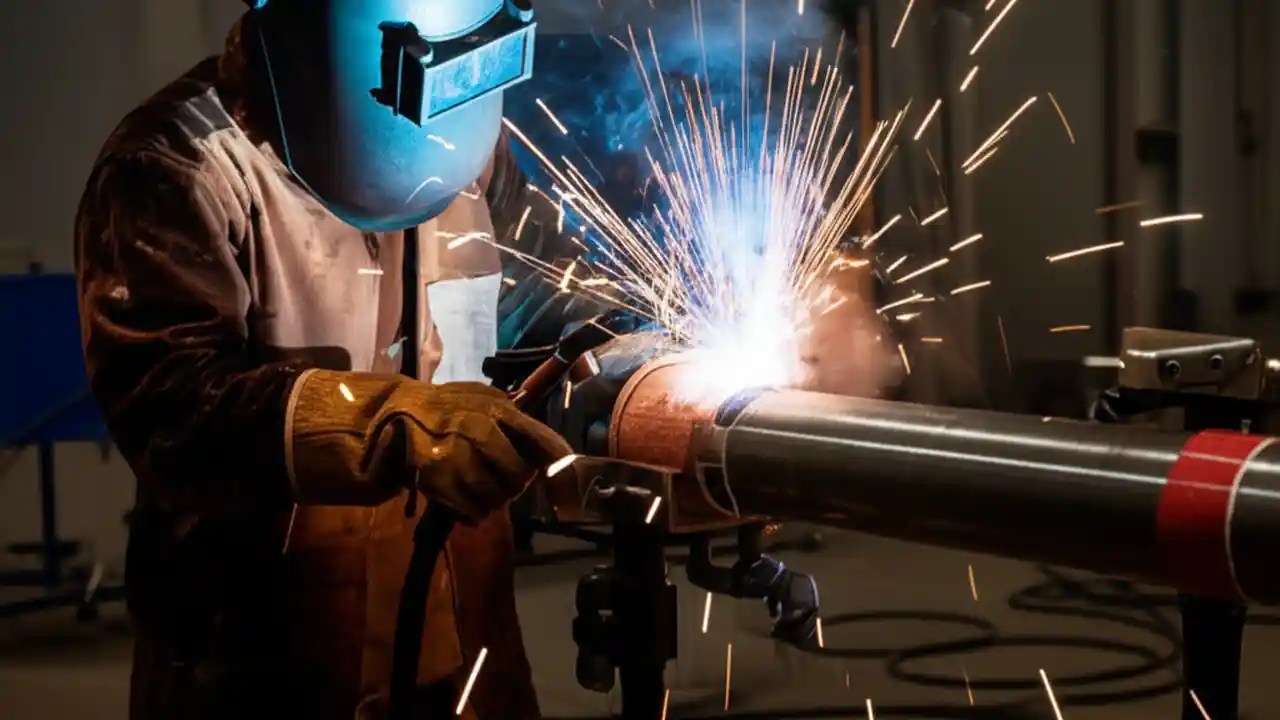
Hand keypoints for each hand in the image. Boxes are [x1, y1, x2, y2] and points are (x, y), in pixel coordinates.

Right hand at [403, 382, 572, 521]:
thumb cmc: (451, 406)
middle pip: (518, 475)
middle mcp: (478, 431)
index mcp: (496, 409)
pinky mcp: (437, 480)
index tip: (568, 475)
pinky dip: (476, 514)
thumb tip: (551, 448)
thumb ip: (515, 417)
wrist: (401, 411)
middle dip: (518, 483)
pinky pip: (471, 510)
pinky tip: (473, 505)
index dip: (558, 460)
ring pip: (495, 496)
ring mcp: (456, 457)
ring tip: (488, 492)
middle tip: (511, 482)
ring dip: (496, 500)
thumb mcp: (485, 398)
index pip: (540, 439)